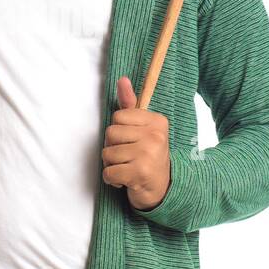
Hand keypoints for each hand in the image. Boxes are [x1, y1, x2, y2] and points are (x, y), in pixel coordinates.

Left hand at [101, 76, 171, 211]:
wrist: (161, 189)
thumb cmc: (147, 155)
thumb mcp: (141, 128)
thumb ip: (130, 105)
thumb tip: (122, 80)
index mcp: (157, 121)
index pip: (118, 116)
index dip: (118, 131)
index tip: (131, 141)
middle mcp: (155, 136)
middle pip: (110, 133)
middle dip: (112, 148)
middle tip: (127, 157)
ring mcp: (148, 154)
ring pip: (107, 154)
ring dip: (111, 165)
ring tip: (126, 168)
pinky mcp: (139, 173)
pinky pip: (108, 172)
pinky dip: (111, 179)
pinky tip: (124, 180)